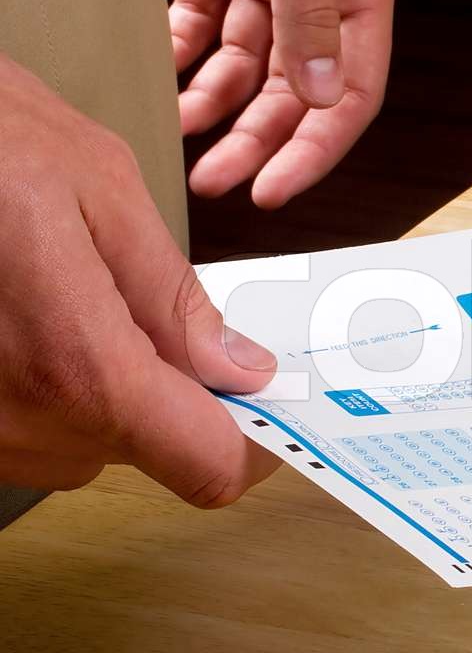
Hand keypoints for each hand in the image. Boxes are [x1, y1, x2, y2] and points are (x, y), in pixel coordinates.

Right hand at [0, 57, 278, 502]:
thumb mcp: (97, 187)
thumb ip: (173, 297)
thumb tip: (240, 370)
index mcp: (75, 367)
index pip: (205, 465)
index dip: (252, 443)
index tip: (266, 407)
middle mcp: (14, 422)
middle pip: (142, 452)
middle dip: (168, 392)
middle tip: (148, 309)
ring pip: (79, 446)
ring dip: (98, 386)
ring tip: (62, 292)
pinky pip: (20, 429)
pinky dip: (40, 383)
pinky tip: (20, 313)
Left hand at [142, 0, 396, 208]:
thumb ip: (309, 7)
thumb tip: (323, 96)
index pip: (350, 89)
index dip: (316, 146)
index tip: (275, 189)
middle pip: (293, 89)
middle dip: (256, 138)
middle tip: (216, 181)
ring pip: (244, 63)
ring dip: (214, 104)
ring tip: (180, 138)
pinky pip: (201, 20)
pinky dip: (182, 52)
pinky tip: (163, 75)